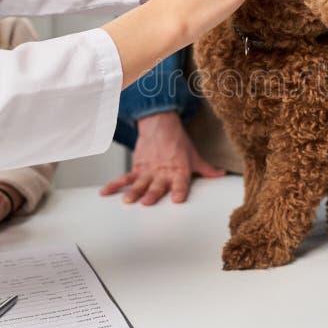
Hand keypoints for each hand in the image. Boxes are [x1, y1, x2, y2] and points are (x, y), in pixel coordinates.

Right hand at [100, 112, 224, 204]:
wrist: (161, 125)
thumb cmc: (179, 143)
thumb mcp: (195, 156)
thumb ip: (207, 169)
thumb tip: (222, 175)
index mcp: (179, 170)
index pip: (181, 183)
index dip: (180, 191)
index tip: (178, 200)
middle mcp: (163, 172)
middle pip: (157, 185)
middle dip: (152, 194)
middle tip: (146, 202)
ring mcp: (148, 170)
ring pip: (139, 183)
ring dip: (133, 192)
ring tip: (127, 200)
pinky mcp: (137, 167)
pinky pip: (124, 177)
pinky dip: (114, 185)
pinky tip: (104, 192)